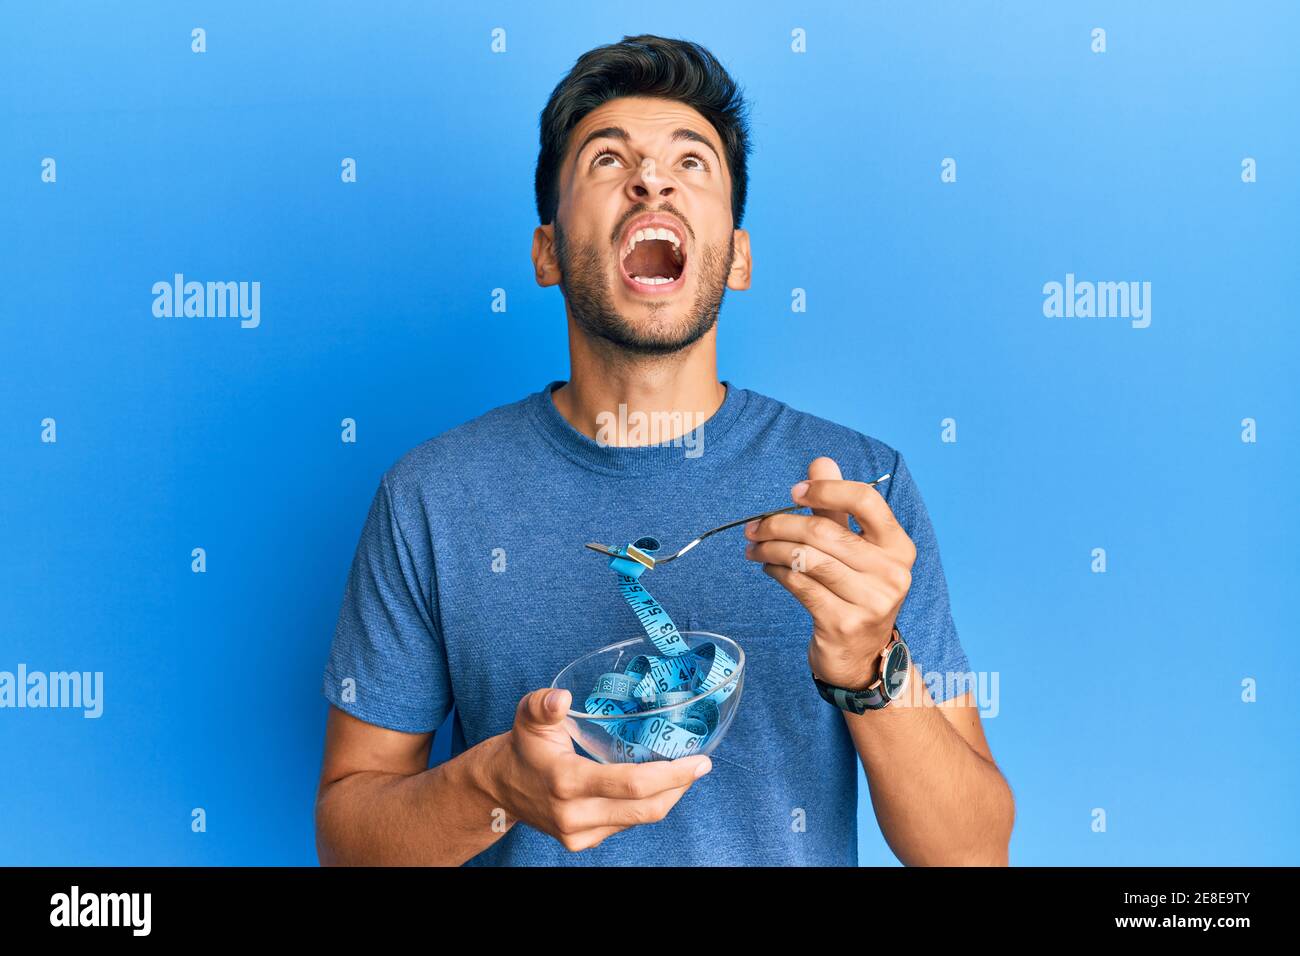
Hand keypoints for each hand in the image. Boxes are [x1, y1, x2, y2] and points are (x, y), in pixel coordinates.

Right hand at [484, 687, 711, 851]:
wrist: (501, 786)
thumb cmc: (524, 745)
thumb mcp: (528, 715)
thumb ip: (544, 704)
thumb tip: (563, 698)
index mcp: (566, 781)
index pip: (631, 785)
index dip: (671, 775)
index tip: (700, 761)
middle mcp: (574, 814)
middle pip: (645, 809)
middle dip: (680, 787)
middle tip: (701, 764)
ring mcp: (579, 834)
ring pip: (639, 820)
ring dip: (667, 797)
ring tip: (683, 772)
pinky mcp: (583, 843)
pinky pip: (626, 826)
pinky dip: (646, 806)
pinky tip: (656, 787)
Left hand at [744, 456, 915, 689]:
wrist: (860, 656)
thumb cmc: (855, 593)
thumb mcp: (853, 548)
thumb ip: (836, 507)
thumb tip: (821, 462)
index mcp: (898, 546)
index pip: (866, 500)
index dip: (826, 490)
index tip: (794, 493)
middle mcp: (892, 572)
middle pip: (824, 531)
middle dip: (780, 524)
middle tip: (754, 526)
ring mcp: (871, 601)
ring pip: (806, 559)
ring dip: (770, 548)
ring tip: (753, 546)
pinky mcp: (843, 622)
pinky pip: (799, 585)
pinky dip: (775, 571)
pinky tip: (766, 566)